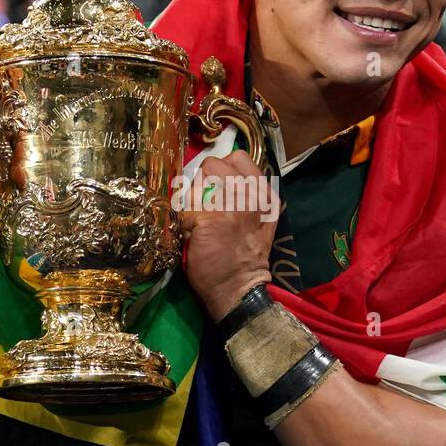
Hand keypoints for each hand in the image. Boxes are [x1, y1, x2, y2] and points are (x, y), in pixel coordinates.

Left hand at [179, 151, 277, 320]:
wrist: (238, 288)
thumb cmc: (243, 256)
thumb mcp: (258, 221)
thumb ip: (244, 195)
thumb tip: (212, 179)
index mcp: (263, 193)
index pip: (238, 157)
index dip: (221, 170)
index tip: (217, 189)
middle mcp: (250, 194)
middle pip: (212, 165)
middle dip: (202, 184)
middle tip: (205, 208)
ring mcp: (231, 204)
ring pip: (194, 185)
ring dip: (190, 203)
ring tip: (199, 224)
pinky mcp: (210, 218)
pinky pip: (184, 208)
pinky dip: (183, 222)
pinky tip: (193, 236)